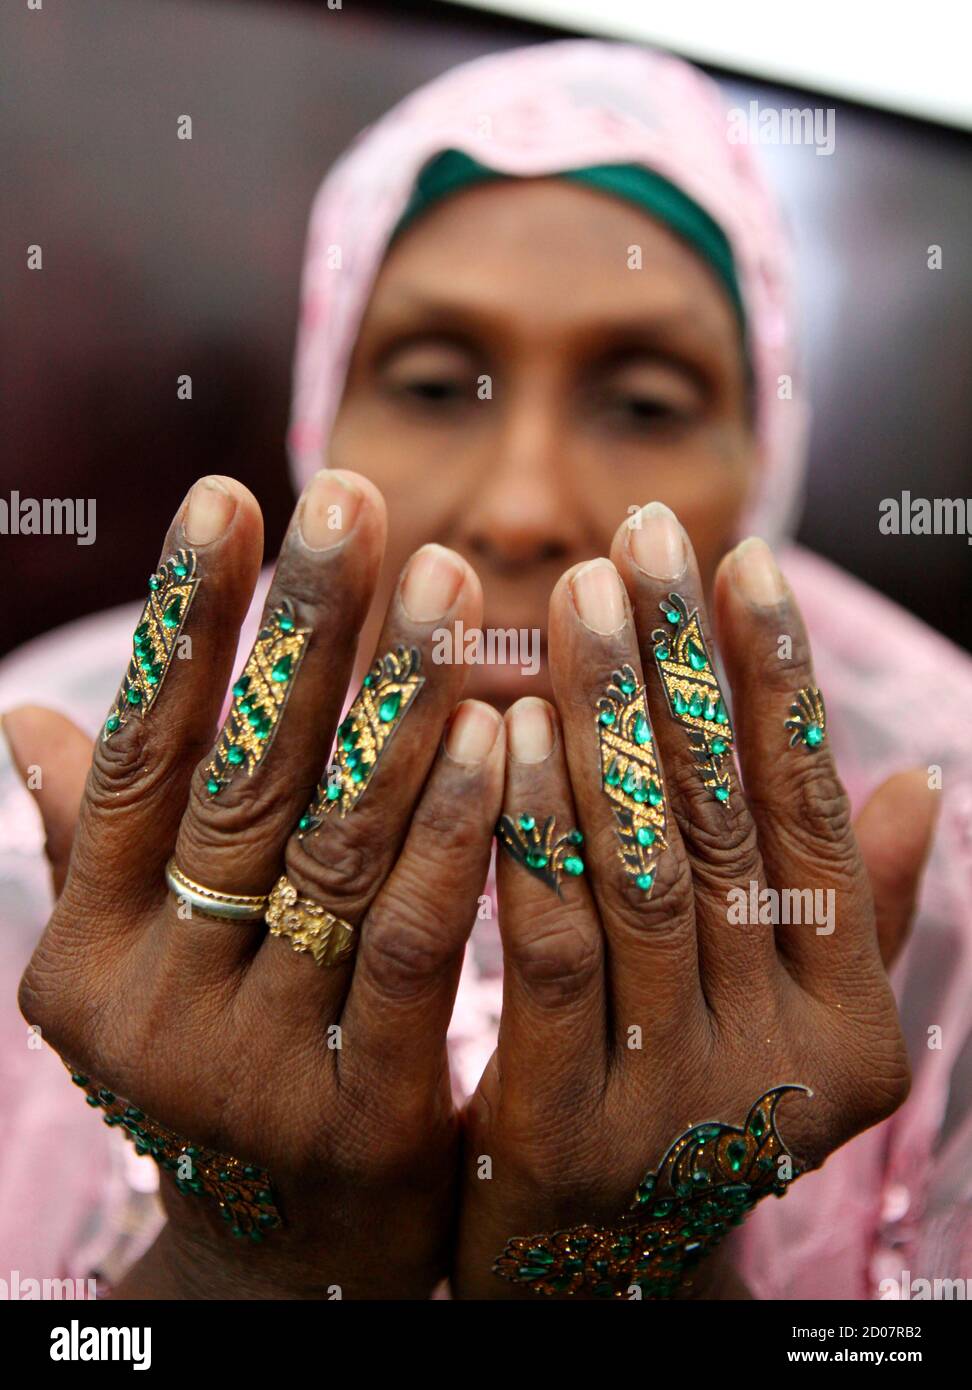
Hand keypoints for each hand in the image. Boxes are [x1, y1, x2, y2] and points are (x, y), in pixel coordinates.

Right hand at [17, 471, 504, 1299]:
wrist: (291, 1266)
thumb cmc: (224, 1071)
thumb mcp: (141, 970)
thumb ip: (94, 847)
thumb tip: (21, 722)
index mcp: (87, 951)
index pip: (140, 755)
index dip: (185, 621)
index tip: (231, 494)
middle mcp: (150, 1003)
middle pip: (236, 782)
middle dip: (300, 630)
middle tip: (354, 495)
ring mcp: (248, 1066)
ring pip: (332, 850)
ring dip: (391, 702)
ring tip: (442, 576)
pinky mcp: (361, 1116)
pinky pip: (416, 948)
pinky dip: (457, 834)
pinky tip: (501, 730)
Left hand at [453, 505, 936, 1298]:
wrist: (586, 1274)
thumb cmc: (676, 1103)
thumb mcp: (783, 1022)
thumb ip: (848, 914)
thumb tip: (917, 780)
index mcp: (848, 1019)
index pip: (811, 819)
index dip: (779, 682)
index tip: (742, 560)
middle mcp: (782, 1060)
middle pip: (726, 825)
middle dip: (682, 669)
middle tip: (639, 539)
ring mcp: (676, 1100)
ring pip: (642, 872)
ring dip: (609, 724)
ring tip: (576, 601)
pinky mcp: (564, 1129)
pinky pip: (542, 946)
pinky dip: (527, 832)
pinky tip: (500, 728)